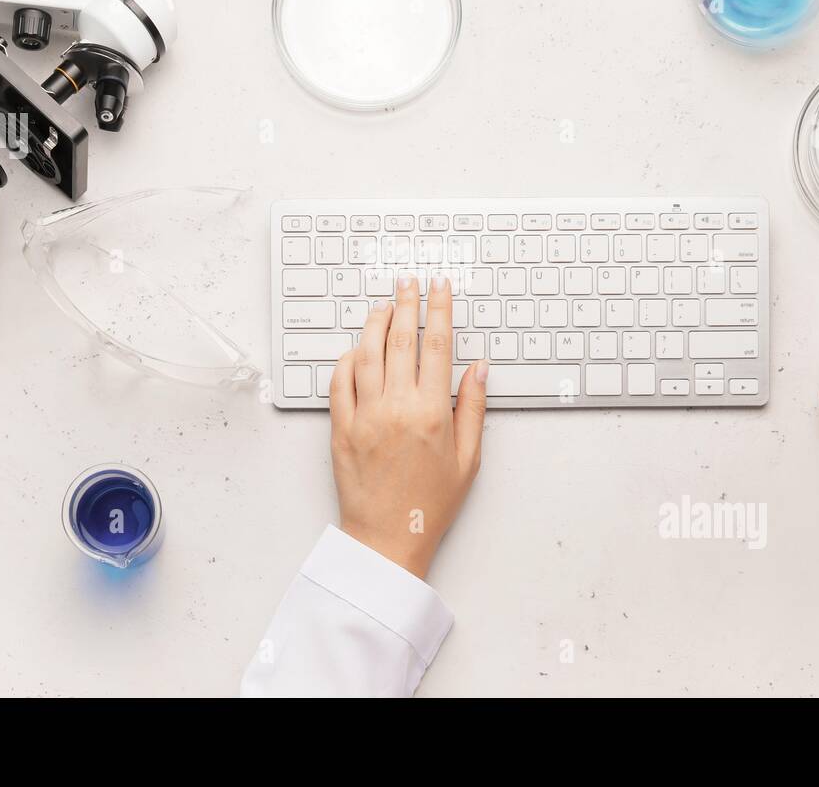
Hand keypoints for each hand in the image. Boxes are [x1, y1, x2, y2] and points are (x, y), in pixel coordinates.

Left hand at [328, 274, 488, 579]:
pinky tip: (357, 348)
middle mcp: (397, 408)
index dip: (439, 310)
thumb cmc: (431, 504)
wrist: (389, 538)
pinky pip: (340, 382)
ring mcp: (365, 416)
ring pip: (367, 353)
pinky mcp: (341, 429)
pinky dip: (348, 359)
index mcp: (432, 412)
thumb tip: (478, 367)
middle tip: (409, 281)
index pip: (438, 346)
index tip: (440, 287)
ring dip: (375, 323)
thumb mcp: (468, 458)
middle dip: (406, 303)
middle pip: (400, 340)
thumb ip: (472, 407)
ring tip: (383, 305)